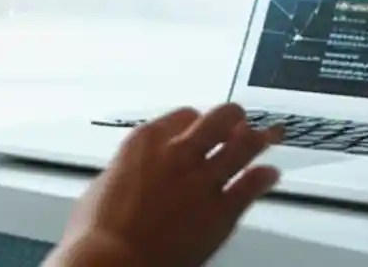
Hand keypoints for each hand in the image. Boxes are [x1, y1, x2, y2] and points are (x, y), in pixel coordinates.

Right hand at [48, 104, 283, 266]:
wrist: (111, 263)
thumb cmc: (98, 234)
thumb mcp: (104, 186)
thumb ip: (129, 171)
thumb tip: (132, 174)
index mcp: (146, 142)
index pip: (185, 114)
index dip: (196, 121)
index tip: (199, 127)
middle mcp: (178, 154)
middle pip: (220, 118)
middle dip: (233, 119)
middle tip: (239, 122)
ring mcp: (203, 181)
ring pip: (244, 144)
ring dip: (258, 139)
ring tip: (267, 136)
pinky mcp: (221, 211)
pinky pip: (253, 184)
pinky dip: (265, 177)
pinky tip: (270, 174)